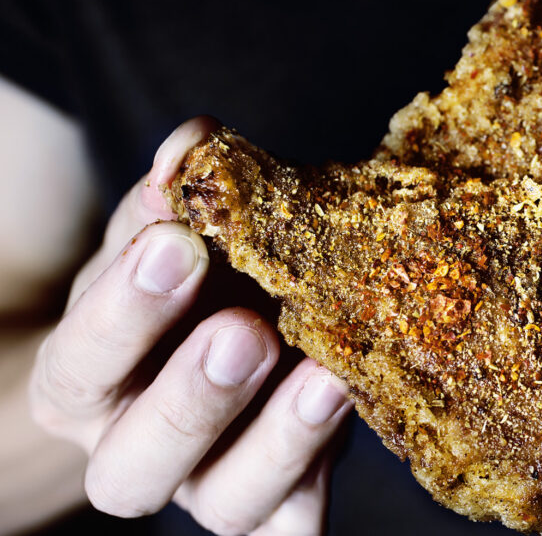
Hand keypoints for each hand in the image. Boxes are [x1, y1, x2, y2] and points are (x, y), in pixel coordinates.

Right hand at [28, 117, 352, 535]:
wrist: (219, 341)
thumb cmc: (191, 286)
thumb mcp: (170, 237)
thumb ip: (175, 198)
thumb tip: (196, 141)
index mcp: (85, 382)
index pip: (81, 364)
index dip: (122, 313)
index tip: (178, 244)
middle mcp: (134, 451)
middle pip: (135, 466)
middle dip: (192, 398)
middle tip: (247, 330)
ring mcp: (210, 489)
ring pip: (229, 503)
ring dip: (281, 441)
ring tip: (328, 376)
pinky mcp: (281, 507)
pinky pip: (299, 524)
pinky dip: (329, 479)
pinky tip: (363, 414)